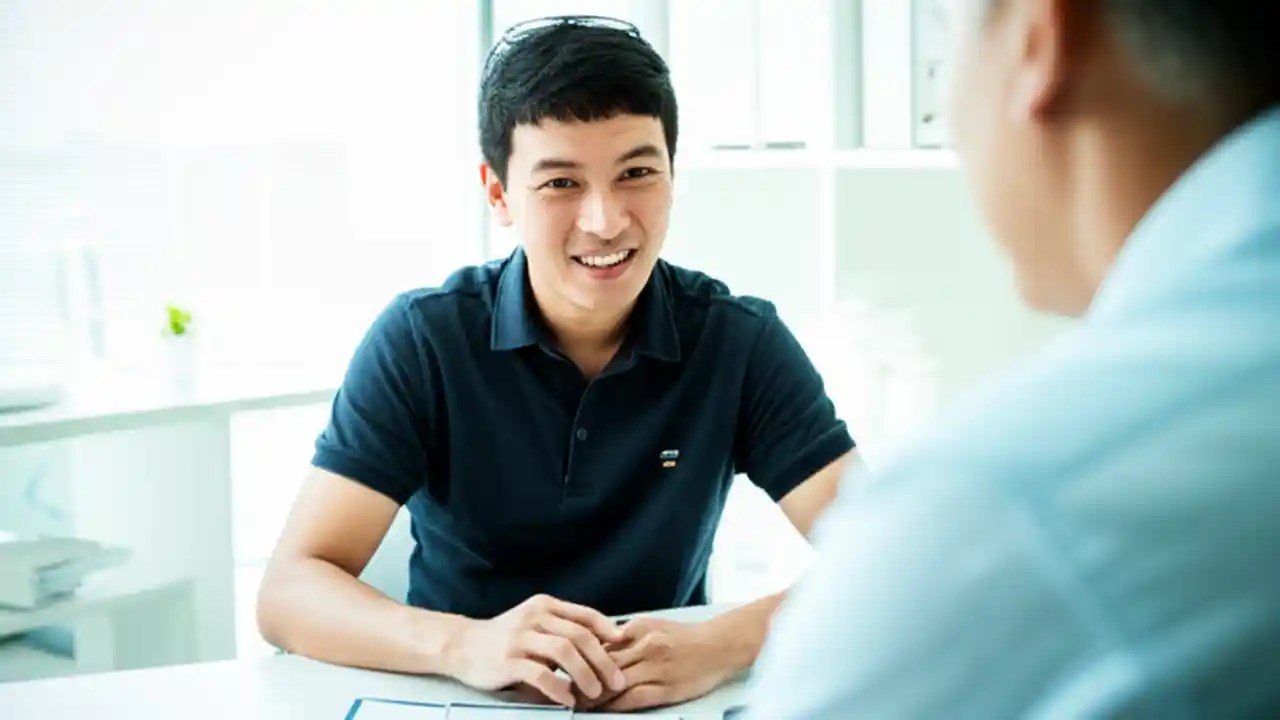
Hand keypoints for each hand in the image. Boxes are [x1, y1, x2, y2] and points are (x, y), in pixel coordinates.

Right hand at [443, 594, 627, 707]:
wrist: (462, 645)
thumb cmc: (504, 637)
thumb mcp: (534, 623)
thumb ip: (561, 630)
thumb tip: (602, 647)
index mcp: (544, 606)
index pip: (584, 615)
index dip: (607, 629)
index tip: (624, 644)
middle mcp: (534, 617)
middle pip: (579, 635)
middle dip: (603, 660)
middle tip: (616, 680)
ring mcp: (520, 638)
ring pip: (563, 651)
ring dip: (585, 674)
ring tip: (596, 692)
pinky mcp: (507, 660)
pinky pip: (540, 674)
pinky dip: (558, 687)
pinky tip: (567, 699)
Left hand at [578, 617, 739, 711]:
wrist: (721, 645)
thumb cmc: (685, 637)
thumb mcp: (652, 626)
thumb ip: (625, 636)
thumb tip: (596, 648)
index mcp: (639, 628)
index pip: (599, 644)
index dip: (578, 658)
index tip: (562, 667)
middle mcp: (645, 646)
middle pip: (603, 664)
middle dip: (579, 678)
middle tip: (560, 689)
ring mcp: (656, 668)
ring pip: (614, 683)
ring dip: (591, 695)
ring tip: (574, 703)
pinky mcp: (666, 688)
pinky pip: (633, 698)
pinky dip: (613, 705)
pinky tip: (601, 710)